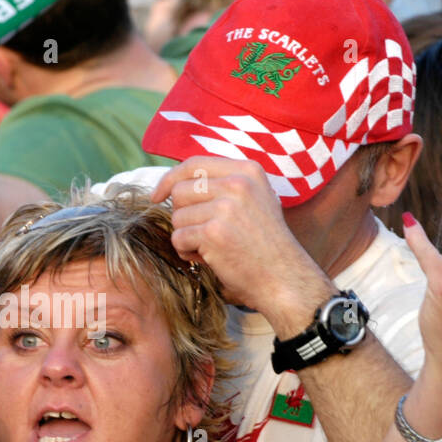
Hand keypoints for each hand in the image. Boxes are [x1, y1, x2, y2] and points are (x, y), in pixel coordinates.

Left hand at [152, 156, 329, 317]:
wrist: (284, 278)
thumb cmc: (266, 245)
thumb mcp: (257, 200)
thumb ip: (226, 185)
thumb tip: (179, 181)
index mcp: (247, 171)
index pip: (194, 163)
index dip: (170, 179)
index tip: (157, 196)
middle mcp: (237, 184)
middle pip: (180, 191)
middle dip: (183, 215)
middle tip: (204, 233)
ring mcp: (225, 207)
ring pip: (177, 217)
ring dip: (187, 237)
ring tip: (211, 248)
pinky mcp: (213, 233)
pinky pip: (179, 238)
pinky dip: (187, 253)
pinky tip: (209, 259)